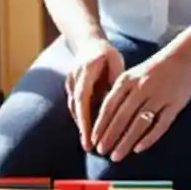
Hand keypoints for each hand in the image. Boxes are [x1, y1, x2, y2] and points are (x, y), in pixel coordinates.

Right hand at [65, 36, 123, 150]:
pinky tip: (88, 132)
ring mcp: (69, 82)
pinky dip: (80, 118)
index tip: (90, 135)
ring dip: (80, 125)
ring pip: (73, 108)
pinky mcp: (69, 86)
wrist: (87, 41)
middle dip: (82, 128)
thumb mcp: (116, 62)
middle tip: (89, 148)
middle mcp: (74, 77)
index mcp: (86, 70)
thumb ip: (116, 81)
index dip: (86, 119)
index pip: (83, 98)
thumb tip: (121, 103)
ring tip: (89, 144)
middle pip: (76, 107)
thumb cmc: (105, 52)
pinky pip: (74, 105)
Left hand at [91, 53, 190, 161]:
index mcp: (126, 81)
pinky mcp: (174, 105)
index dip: (100, 125)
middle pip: (122, 117)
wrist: (182, 58)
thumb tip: (102, 118)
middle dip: (110, 136)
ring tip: (117, 155)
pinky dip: (149, 138)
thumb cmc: (151, 71)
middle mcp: (141, 89)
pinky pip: (160, 125)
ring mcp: (158, 97)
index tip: (94, 139)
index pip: (109, 107)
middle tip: (102, 151)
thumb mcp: (130, 76)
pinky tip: (138, 149)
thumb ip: (117, 94)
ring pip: (139, 124)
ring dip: (126, 141)